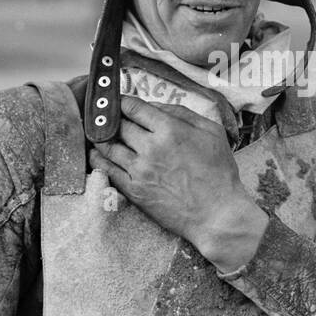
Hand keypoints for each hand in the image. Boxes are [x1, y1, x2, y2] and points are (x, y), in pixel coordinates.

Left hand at [89, 96, 267, 270]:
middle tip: (106, 116)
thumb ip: (183, 114)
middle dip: (112, 118)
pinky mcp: (134, 190)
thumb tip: (156, 106)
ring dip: (100, 136)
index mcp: (170, 129)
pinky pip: (107, 170)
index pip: (134, 107)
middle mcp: (151, 147)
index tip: (119, 101)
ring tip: (97, 132)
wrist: (217, 214)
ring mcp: (140, 170)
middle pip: (119, 125)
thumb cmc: (219, 172)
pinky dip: (98, 159)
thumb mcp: (212, 132)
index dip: (123, 101)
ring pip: (108, 146)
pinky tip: (96, 154)